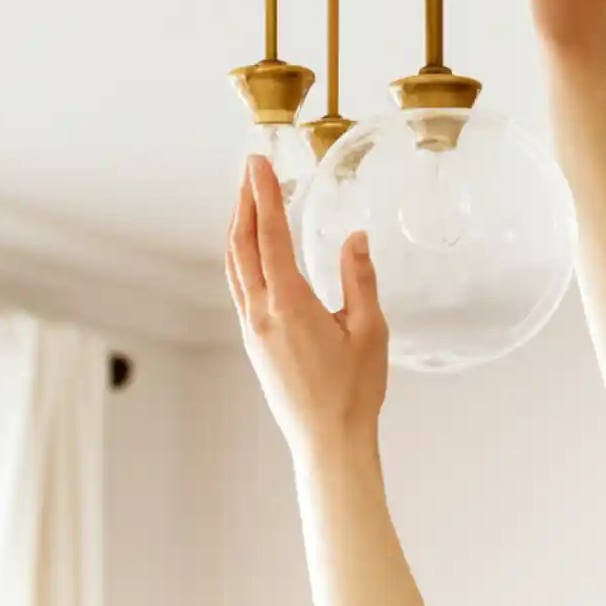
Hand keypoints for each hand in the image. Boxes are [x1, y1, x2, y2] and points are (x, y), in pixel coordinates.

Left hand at [225, 156, 388, 457]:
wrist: (327, 442)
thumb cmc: (353, 392)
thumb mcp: (369, 331)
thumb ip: (359, 279)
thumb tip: (355, 236)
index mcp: (289, 304)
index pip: (269, 236)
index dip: (263, 194)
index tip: (258, 162)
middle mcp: (261, 313)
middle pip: (242, 245)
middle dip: (245, 202)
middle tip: (250, 169)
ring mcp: (252, 329)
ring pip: (235, 266)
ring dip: (240, 228)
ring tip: (248, 200)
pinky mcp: (254, 342)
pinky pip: (240, 287)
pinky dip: (242, 257)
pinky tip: (252, 252)